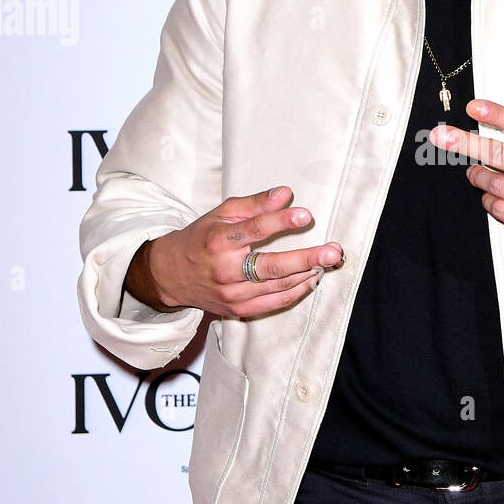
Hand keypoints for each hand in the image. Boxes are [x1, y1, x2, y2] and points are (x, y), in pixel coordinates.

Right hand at [126, 186, 342, 317]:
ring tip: (328, 261)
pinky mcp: (237, 309)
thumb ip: (254, 204)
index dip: (281, 222)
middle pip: (271, 266)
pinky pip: (274, 302)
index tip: (305, 215)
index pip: (254, 230)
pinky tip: (312, 278)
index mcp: (218, 241)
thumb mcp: (221, 214)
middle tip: (333, 252)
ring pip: (277, 286)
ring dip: (307, 274)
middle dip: (306, 258)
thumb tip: (285, 193)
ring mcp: (232, 294)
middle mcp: (225, 270)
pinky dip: (296, 292)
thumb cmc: (201, 239)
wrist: (170, 275)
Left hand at [430, 98, 503, 263]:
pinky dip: (489, 200)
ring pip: (493, 183)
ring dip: (478, 175)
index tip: (474, 107)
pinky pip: (500, 209)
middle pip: (497, 154)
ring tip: (473, 171)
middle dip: (464, 143)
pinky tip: (489, 195)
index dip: (495, 115)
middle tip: (441, 137)